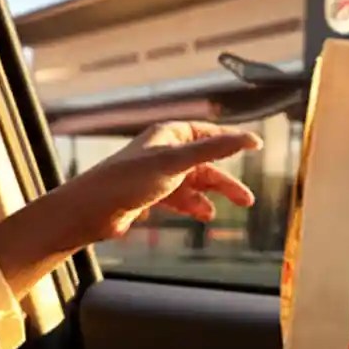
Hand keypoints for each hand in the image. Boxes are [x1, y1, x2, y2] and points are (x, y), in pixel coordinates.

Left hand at [0, 121, 261, 297]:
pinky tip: (203, 216)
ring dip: (209, 197)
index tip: (255, 146)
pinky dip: (193, 207)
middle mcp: (164, 152)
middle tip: (246, 200)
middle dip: (225, 182)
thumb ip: (215, 149)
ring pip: (194, 184)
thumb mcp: (177, 161)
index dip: (231, 140)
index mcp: (169, 135)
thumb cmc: (129, 179)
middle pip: (204, 163)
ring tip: (222, 213)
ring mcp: (158, 175)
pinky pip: (180, 199)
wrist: (93, 210)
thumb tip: (250, 138)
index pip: (207, 133)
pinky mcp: (150, 196)